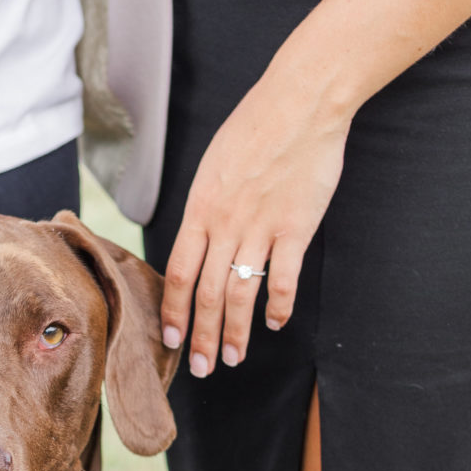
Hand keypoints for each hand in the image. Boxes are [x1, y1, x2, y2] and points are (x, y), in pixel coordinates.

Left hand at [160, 60, 351, 375]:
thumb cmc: (255, 127)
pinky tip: (275, 323)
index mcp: (200, 210)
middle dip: (202, 337)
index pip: (177, 273)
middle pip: (205, 294)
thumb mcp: (213, 166)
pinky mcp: (295, 227)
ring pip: (240, 293)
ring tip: (235, 358)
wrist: (300, 102)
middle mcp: (225, 224)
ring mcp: (260, 228)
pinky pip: (283, 278)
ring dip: (236, 332)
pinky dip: (278, 306)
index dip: (172, 312)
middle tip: (202, 368)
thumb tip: (198, 244)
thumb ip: (205, 209)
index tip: (170, 339)